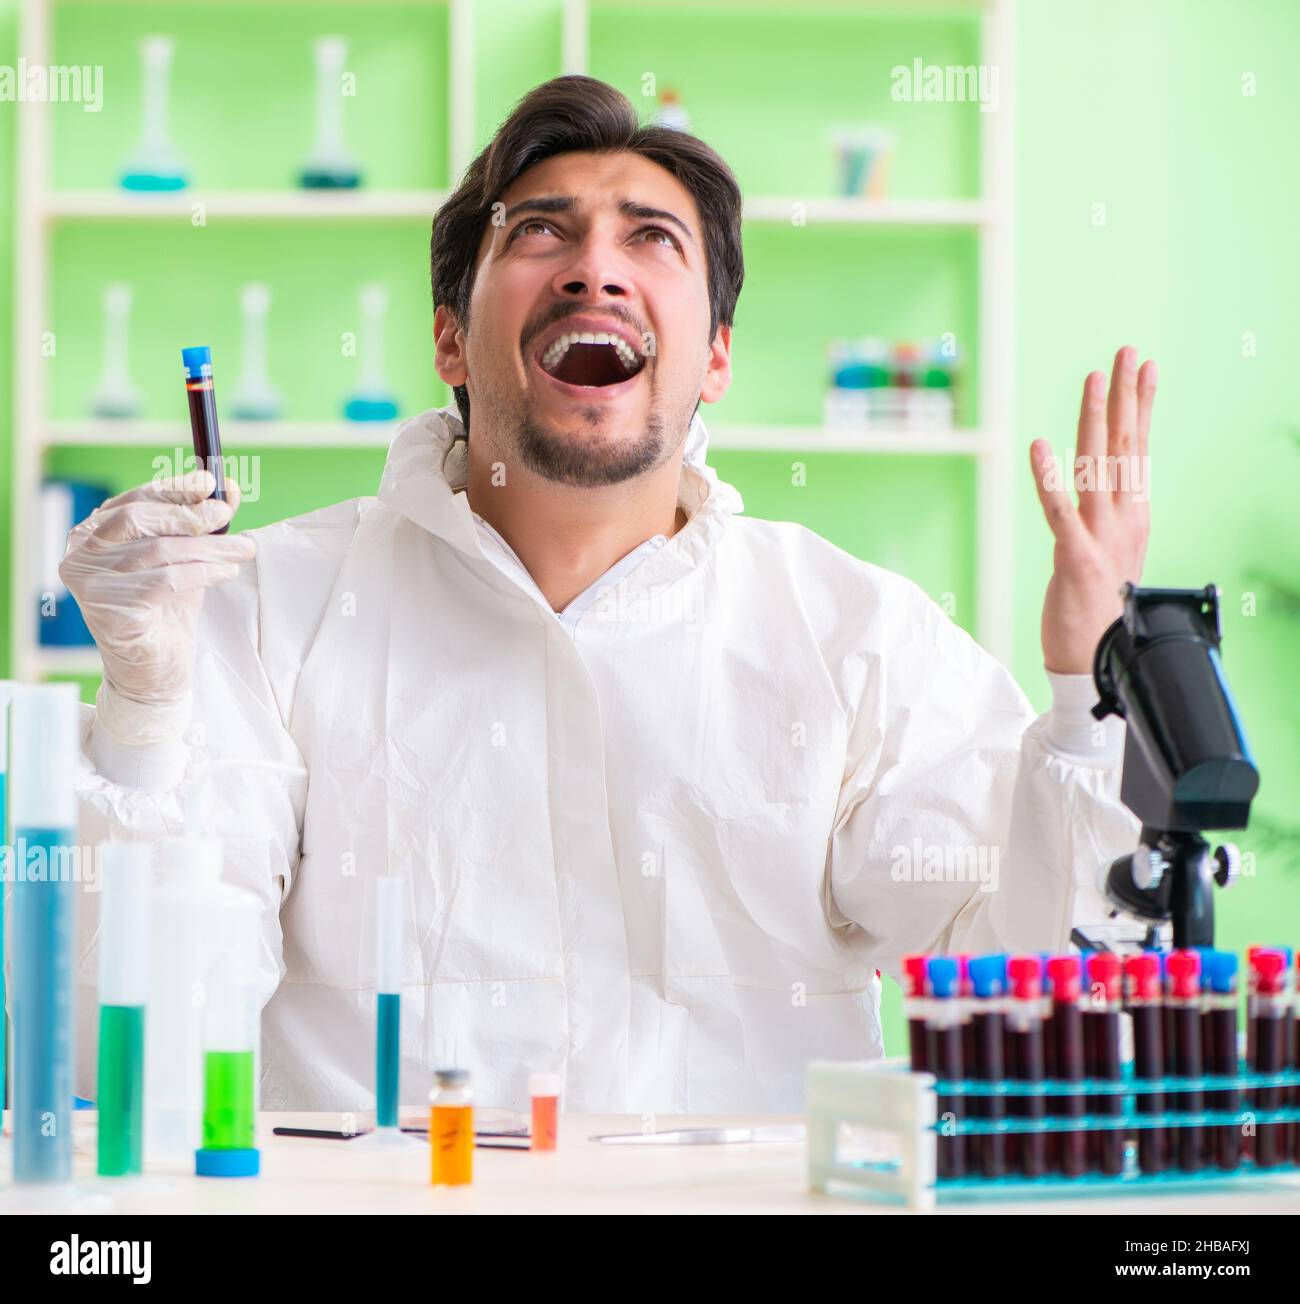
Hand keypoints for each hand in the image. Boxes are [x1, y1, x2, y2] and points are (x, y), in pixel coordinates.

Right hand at [59, 470, 254, 732]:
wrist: (154, 673)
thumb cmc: (164, 613)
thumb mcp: (186, 560)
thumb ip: (201, 526)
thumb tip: (227, 488)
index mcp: (92, 536)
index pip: (131, 501)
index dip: (171, 488)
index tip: (207, 483)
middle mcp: (82, 556)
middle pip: (141, 521)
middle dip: (191, 514)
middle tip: (227, 514)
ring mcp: (91, 584)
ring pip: (158, 551)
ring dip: (209, 546)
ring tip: (243, 548)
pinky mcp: (110, 611)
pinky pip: (165, 581)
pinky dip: (202, 572)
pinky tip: (226, 571)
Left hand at [1030, 345, 1155, 673]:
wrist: (1098, 661)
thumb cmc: (1100, 609)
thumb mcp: (1111, 554)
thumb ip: (1107, 519)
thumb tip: (1107, 489)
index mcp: (1131, 515)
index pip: (1137, 449)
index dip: (1139, 405)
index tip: (1144, 365)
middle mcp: (1121, 519)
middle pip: (1124, 446)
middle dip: (1124, 395)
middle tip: (1126, 350)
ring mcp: (1099, 537)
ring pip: (1097, 467)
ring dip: (1093, 421)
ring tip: (1093, 379)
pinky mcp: (1075, 559)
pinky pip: (1060, 512)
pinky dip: (1049, 479)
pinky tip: (1041, 447)